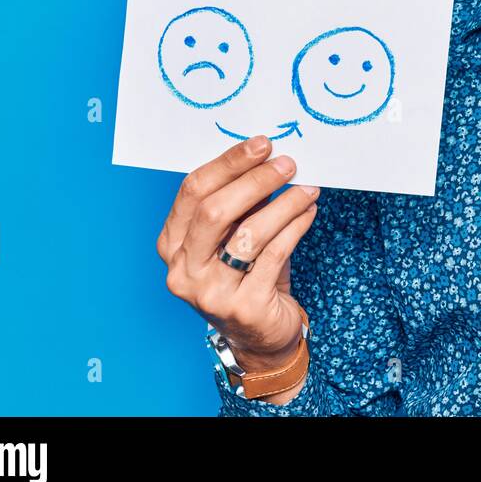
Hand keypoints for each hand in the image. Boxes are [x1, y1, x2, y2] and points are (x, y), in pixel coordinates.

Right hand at [158, 136, 319, 371]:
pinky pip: (274, 255)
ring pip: (249, 233)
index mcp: (172, 244)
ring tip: (307, 189)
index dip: (228, 164)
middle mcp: (184, 270)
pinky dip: (295, 227)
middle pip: (215, 211)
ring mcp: (211, 293)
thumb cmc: (247, 276)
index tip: (261, 144)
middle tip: (288, 164)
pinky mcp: (244, 307)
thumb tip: (268, 158)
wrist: (261, 337)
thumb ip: (240, 204)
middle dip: (255, 180)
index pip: (193, 192)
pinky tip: (308, 212)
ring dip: (284, 204)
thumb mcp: (233, 238)